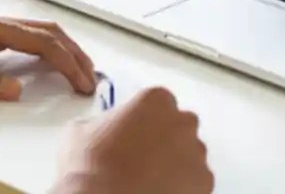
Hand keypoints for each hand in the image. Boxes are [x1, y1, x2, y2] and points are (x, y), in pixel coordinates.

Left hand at [0, 13, 95, 99]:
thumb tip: (16, 89)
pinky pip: (22, 38)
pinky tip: (49, 62)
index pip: (37, 40)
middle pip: (45, 30)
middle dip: (72, 52)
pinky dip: (44, 49)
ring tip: (78, 69)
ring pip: (36, 31)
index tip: (80, 79)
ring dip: (62, 48)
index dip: (64, 60)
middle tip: (89, 77)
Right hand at [53, 87, 212, 193]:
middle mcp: (183, 122)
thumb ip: (102, 122)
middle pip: (178, 127)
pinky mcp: (204, 183)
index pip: (156, 104)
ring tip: (148, 182)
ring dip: (174, 164)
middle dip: (164, 140)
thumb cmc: (89, 165)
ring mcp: (197, 154)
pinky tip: (158, 193)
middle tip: (140, 160)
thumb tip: (104, 130)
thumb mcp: (80, 132)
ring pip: (189, 155)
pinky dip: (182, 188)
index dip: (142, 122)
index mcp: (156, 100)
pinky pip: (195, 182)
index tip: (130, 137)